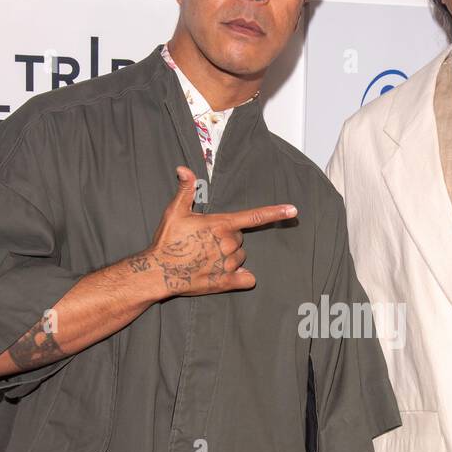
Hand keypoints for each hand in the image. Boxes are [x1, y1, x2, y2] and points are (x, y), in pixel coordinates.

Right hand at [146, 166, 295, 295]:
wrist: (158, 272)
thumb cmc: (167, 241)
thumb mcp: (174, 211)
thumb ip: (185, 189)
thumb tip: (184, 169)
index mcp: (221, 225)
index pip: (254, 217)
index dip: (275, 213)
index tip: (293, 210)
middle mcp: (228, 243)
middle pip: (241, 239)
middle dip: (228, 239)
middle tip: (206, 242)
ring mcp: (228, 264)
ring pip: (241, 258)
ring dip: (231, 258)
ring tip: (207, 258)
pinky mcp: (226, 282)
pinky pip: (247, 279)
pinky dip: (242, 278)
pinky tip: (228, 276)